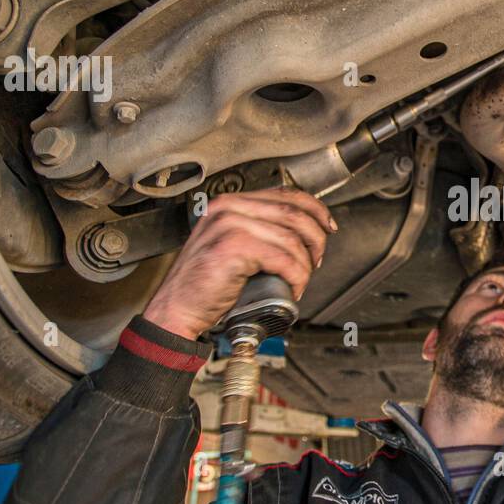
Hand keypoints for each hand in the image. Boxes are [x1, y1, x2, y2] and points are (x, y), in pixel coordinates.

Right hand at [143, 187, 336, 339]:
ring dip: (305, 264)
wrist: (176, 309)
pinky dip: (296, 276)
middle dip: (316, 238)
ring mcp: (229, 225)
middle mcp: (228, 208)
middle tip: (316, 260)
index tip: (328, 226)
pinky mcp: (234, 248)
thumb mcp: (231, 247)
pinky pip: (283, 259)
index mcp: (229, 204)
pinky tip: (292, 288)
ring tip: (300, 279)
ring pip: (291, 238)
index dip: (314, 209)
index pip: (284, 194)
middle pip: (293, 213)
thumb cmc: (203, 285)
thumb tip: (301, 233)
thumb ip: (258, 232)